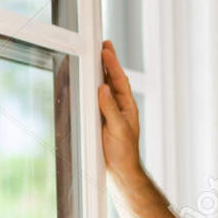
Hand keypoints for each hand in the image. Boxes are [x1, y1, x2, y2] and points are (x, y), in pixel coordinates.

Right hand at [96, 40, 141, 178]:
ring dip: (100, 73)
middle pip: (113, 80)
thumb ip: (110, 108)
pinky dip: (93, 89)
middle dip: (108, 62)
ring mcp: (111, 113)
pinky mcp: (102, 121)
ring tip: (97, 58)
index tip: (106, 49)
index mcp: (127, 107)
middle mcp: (120, 107)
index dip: (113, 64)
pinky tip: (89, 84)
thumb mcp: (117, 129)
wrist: (120, 172)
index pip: (119, 80)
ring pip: (105, 89)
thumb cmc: (123, 153)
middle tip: (104, 45)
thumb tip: (102, 88)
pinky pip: (97, 101)